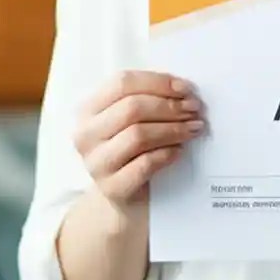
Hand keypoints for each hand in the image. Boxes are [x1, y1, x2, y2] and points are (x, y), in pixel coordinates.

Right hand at [73, 70, 204, 210]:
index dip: (157, 82)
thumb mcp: (133, 120)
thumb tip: (183, 90)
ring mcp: (96, 163)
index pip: (122, 83)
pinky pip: (145, 164)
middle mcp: (86, 135)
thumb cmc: (132, 151)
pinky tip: (179, 151)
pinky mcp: (112, 188)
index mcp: (88, 109)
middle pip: (132, 108)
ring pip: (138, 135)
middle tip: (194, 109)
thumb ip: (150, 99)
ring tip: (193, 128)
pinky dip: (167, 153)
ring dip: (173, 129)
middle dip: (169, 106)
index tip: (185, 88)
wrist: (124, 197)